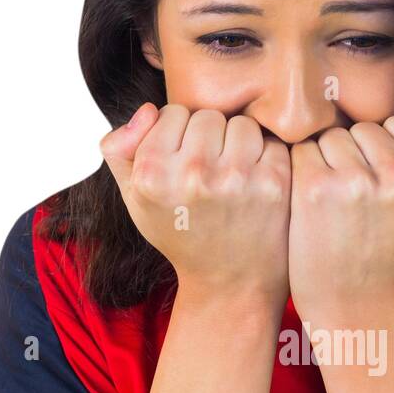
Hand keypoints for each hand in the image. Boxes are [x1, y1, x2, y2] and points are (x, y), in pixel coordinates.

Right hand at [100, 104, 291, 313]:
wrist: (229, 283)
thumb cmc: (180, 233)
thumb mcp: (135, 198)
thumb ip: (119, 148)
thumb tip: (148, 109)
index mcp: (153, 174)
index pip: (171, 113)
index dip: (179, 136)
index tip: (183, 165)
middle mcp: (192, 174)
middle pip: (207, 116)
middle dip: (211, 139)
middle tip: (210, 175)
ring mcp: (236, 178)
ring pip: (241, 124)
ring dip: (241, 145)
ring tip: (234, 178)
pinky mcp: (274, 183)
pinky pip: (272, 143)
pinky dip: (268, 160)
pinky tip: (257, 187)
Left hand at [287, 116, 393, 317]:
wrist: (356, 307)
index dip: (384, 152)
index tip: (380, 185)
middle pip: (364, 128)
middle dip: (356, 154)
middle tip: (355, 197)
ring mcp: (358, 182)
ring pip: (333, 136)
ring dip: (328, 161)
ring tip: (335, 200)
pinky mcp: (317, 189)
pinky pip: (303, 150)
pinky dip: (302, 170)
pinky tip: (313, 201)